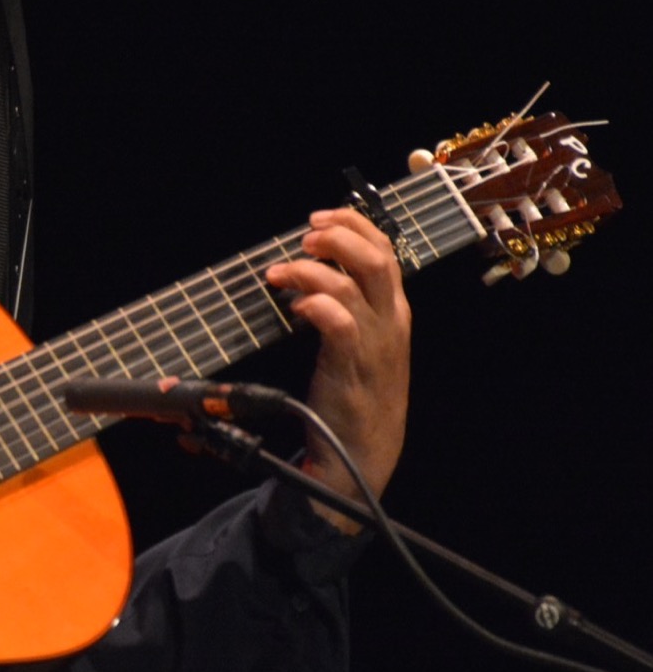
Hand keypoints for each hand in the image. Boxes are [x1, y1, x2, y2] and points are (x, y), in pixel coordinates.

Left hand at [265, 208, 411, 531]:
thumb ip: (343, 304)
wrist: (362, 453)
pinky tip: (294, 308)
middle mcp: (389, 322)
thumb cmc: (353, 392)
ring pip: (353, 287)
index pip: (385, 250)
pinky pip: (340, 325)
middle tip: (303, 237)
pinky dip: (316, 306)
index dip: (353, 225)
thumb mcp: (358, 342)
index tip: (316, 218)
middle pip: (376, 259)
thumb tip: (305, 269)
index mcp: (392, 310)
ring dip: (312, 271)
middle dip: (337, 237)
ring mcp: (374, 346)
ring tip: (279, 274)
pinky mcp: (352, 369)